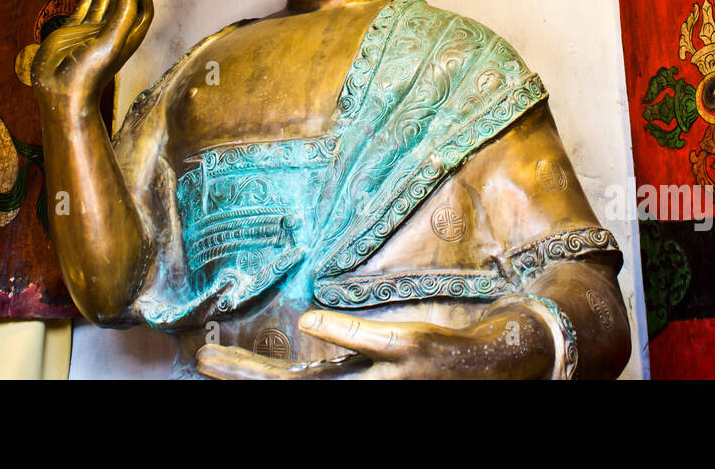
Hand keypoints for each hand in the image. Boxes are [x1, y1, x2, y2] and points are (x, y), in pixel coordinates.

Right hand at [32, 0, 152, 105]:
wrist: (60, 93)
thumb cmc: (89, 71)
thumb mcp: (111, 39)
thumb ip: (124, 11)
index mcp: (127, 35)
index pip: (142, 6)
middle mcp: (111, 32)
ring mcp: (91, 33)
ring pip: (104, 3)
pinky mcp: (71, 35)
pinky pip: (82, 13)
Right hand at [194, 306, 554, 379]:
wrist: (511, 361)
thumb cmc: (446, 364)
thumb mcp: (390, 360)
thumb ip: (351, 350)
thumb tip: (307, 329)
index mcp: (361, 389)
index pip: (294, 392)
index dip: (248, 381)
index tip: (207, 364)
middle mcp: (371, 391)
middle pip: (295, 393)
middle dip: (246, 380)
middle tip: (203, 361)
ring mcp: (393, 377)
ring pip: (326, 383)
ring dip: (273, 374)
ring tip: (237, 356)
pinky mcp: (416, 351)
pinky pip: (375, 342)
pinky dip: (343, 333)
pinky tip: (309, 321)